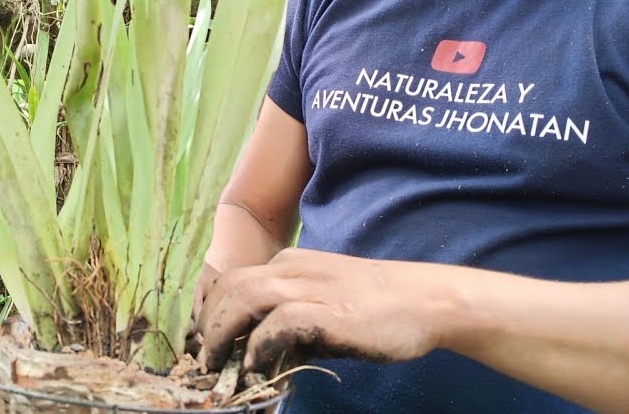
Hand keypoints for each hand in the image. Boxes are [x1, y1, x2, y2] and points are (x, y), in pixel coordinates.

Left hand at [196, 248, 447, 374]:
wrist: (425, 300)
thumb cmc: (378, 308)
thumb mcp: (325, 304)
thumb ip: (292, 323)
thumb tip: (261, 354)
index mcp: (291, 263)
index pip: (234, 279)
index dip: (212, 310)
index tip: (206, 341)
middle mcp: (295, 269)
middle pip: (230, 286)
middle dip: (208, 322)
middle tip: (203, 356)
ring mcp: (311, 287)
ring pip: (244, 297)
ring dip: (222, 332)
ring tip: (216, 362)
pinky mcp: (327, 311)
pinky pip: (277, 323)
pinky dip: (259, 344)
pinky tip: (256, 365)